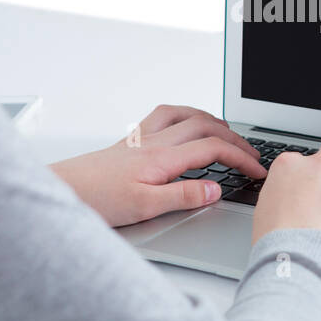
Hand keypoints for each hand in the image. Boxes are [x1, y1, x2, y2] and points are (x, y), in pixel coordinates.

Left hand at [49, 105, 265, 226]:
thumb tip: (216, 188)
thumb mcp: (145, 207)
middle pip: (206, 125)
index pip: (214, 149)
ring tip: (229, 133)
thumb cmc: (96, 199)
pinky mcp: (131, 141)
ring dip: (213, 119)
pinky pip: (164, 115)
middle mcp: (154, 141)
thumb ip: (183, 195)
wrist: (62, 190)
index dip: (242, 158)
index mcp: (162, 157)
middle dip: (235, 138)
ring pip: (186, 114)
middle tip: (252, 154)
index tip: (258, 171)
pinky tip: (186, 124)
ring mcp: (142, 137)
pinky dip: (185, 114)